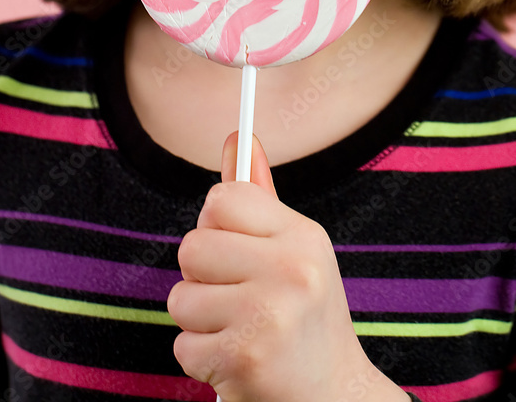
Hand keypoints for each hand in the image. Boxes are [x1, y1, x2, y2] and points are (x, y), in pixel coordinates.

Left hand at [166, 131, 403, 401]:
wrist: (334, 398)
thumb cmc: (305, 319)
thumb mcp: (294, 253)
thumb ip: (260, 199)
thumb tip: (238, 139)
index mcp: (302, 236)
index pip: (221, 199)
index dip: (216, 227)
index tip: (234, 250)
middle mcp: (292, 269)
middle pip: (192, 247)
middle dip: (202, 278)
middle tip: (237, 298)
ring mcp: (269, 314)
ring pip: (181, 298)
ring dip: (198, 323)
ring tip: (238, 331)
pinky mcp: (245, 358)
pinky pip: (182, 346)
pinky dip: (201, 360)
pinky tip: (236, 361)